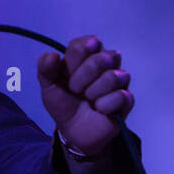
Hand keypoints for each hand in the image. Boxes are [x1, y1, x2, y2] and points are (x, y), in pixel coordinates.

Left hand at [37, 35, 133, 157]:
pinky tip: (99, 109)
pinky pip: (120, 96)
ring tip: (88, 100)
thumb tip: (51, 55)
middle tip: (75, 90)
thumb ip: (45, 69)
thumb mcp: (48, 86)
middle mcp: (107, 62)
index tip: (66, 73)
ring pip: (112, 77)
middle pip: (101, 59)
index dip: (74, 60)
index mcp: (88, 54)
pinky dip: (103, 106)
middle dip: (81, 79)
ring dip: (92, 93)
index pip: (86, 43)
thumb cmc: (64, 102)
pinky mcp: (127, 98)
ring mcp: (119, 79)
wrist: (73, 130)